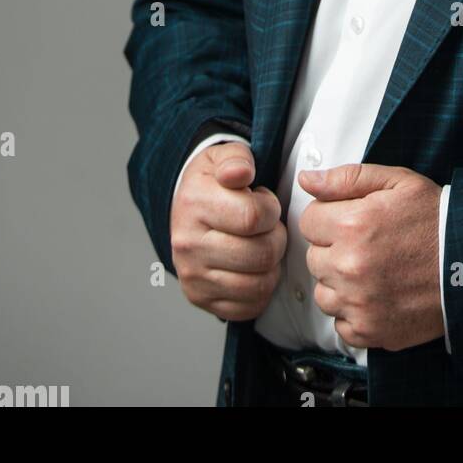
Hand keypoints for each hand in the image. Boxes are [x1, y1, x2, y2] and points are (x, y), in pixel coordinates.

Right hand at [170, 142, 285, 322]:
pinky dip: (261, 289)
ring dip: (271, 265)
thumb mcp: (224, 156)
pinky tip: (254, 268)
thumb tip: (241, 172)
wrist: (185, 206)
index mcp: (194, 204)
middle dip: (276, 238)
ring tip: (261, 245)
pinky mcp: (200, 298)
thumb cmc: (213, 182)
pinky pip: (248, 306)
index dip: (271, 209)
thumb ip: (237, 158)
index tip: (264, 202)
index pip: (254, 217)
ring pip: (259, 284)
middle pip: (261, 255)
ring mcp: (193, 275)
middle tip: (268, 228)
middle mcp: (188, 244)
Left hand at [298, 162, 443, 351]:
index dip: (329, 217)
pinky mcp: (370, 330)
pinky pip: (341, 323)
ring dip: (341, 283)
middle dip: (334, 248)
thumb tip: (308, 180)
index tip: (350, 220)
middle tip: (368, 244)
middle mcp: (350, 266)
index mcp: (352, 225)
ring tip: (373, 270)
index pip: (308, 221)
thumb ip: (346, 178)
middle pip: (313, 257)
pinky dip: (355, 312)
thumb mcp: (397, 182)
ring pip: (323, 293)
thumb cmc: (436, 220)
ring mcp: (359, 302)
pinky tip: (378, 294)